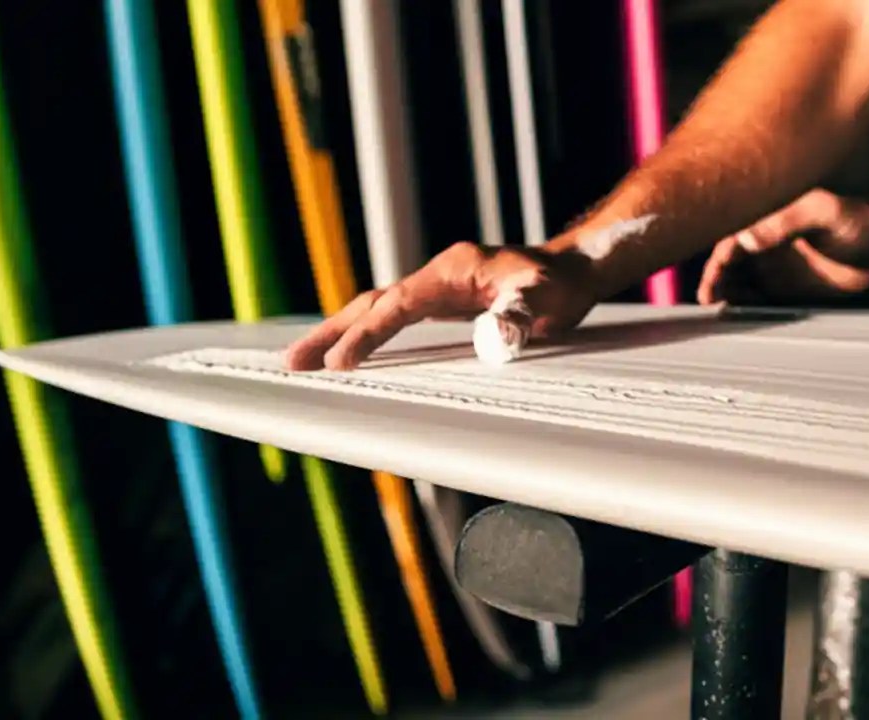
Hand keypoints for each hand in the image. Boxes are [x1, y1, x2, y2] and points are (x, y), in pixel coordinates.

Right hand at [285, 242, 596, 370]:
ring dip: (341, 333)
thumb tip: (496, 337)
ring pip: (378, 309)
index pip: (397, 306)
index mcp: (452, 272)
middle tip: (292, 362)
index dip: (368, 335)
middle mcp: (438, 277)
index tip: (339, 363)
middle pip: (372, 303)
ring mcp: (439, 289)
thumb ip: (519, 315)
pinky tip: (352, 350)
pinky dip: (367, 333)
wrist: (576, 269)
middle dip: (331, 332)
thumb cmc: (561, 284)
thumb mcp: (546, 298)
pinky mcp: (444, 303)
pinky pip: (395, 318)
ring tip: (305, 360)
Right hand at [697, 189, 868, 304]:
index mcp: (768, 220)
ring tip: (717, 310)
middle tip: (709, 301)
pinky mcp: (786, 288)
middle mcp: (766, 244)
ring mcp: (774, 267)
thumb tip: (746, 238)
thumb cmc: (858, 222)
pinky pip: (756, 298)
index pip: (732, 242)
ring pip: (737, 282)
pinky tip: (736, 315)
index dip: (718, 262)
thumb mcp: (824, 213)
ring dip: (725, 295)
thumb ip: (786, 223)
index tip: (711, 282)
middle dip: (714, 281)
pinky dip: (742, 306)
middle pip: (728, 264)